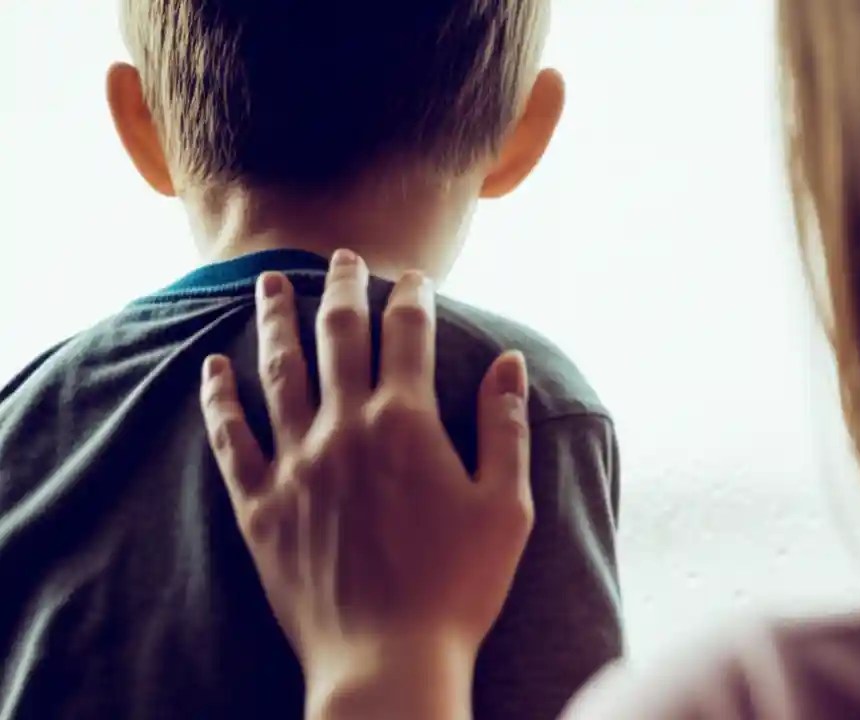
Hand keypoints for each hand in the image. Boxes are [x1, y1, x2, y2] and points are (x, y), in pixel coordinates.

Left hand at [199, 250, 532, 718]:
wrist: (387, 660)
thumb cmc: (459, 586)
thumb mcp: (506, 505)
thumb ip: (506, 425)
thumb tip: (511, 361)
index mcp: (407, 423)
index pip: (408, 334)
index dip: (412, 296)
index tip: (415, 276)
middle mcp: (344, 429)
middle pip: (337, 335)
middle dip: (342, 287)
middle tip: (341, 257)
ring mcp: (295, 465)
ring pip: (277, 371)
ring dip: (273, 320)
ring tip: (269, 282)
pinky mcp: (260, 505)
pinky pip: (231, 437)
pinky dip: (219, 397)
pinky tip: (212, 367)